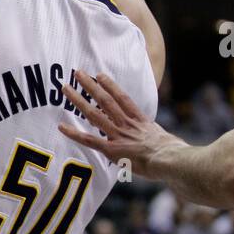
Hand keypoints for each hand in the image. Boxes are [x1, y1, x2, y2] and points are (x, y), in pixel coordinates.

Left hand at [58, 70, 177, 174]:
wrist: (170, 159)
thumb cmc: (172, 153)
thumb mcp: (164, 139)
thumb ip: (154, 137)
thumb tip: (157, 140)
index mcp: (140, 120)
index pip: (122, 98)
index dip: (110, 85)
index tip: (100, 75)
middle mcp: (127, 124)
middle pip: (105, 100)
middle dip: (90, 86)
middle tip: (77, 73)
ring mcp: (118, 135)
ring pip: (94, 114)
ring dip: (78, 100)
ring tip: (66, 89)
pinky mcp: (112, 149)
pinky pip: (89, 140)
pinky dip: (74, 133)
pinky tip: (61, 127)